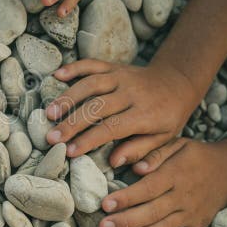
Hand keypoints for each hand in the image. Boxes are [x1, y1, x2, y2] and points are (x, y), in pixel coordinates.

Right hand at [44, 60, 198, 164]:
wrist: (177, 82)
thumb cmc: (168, 117)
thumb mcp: (164, 138)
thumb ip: (142, 151)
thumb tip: (115, 162)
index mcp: (145, 114)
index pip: (111, 127)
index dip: (89, 139)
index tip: (69, 151)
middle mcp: (131, 92)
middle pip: (97, 106)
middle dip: (71, 123)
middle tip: (51, 137)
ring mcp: (121, 76)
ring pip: (90, 84)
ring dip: (67, 97)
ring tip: (48, 114)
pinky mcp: (114, 67)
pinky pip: (92, 64)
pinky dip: (74, 68)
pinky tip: (57, 75)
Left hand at [99, 138, 226, 226]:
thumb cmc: (194, 155)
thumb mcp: (176, 144)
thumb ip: (154, 153)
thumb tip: (136, 168)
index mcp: (176, 174)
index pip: (149, 188)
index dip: (127, 197)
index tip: (105, 204)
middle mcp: (184, 196)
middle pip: (153, 211)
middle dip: (127, 220)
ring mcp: (192, 214)